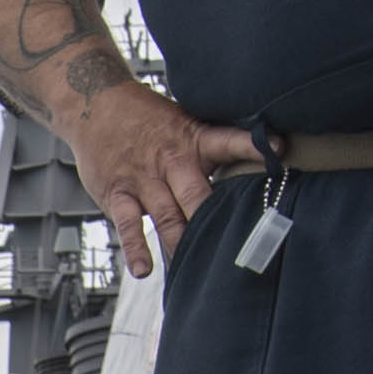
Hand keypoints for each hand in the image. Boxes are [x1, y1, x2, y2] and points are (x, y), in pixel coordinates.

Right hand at [65, 78, 258, 277]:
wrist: (93, 103)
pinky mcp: (118, 193)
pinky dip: (135, 248)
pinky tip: (143, 269)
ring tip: (196, 270)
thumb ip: (212, 151)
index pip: (228, 140)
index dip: (252, 146)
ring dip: (182, 243)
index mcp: (194, 140)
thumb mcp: (184, 124)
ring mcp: (143, 178)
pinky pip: (127, 224)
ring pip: (167, 216)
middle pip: (197, 194)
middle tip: (237, 249)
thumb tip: (251, 177)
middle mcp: (171, 160)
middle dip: (214, 221)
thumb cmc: (148, 121)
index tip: (278, 149)